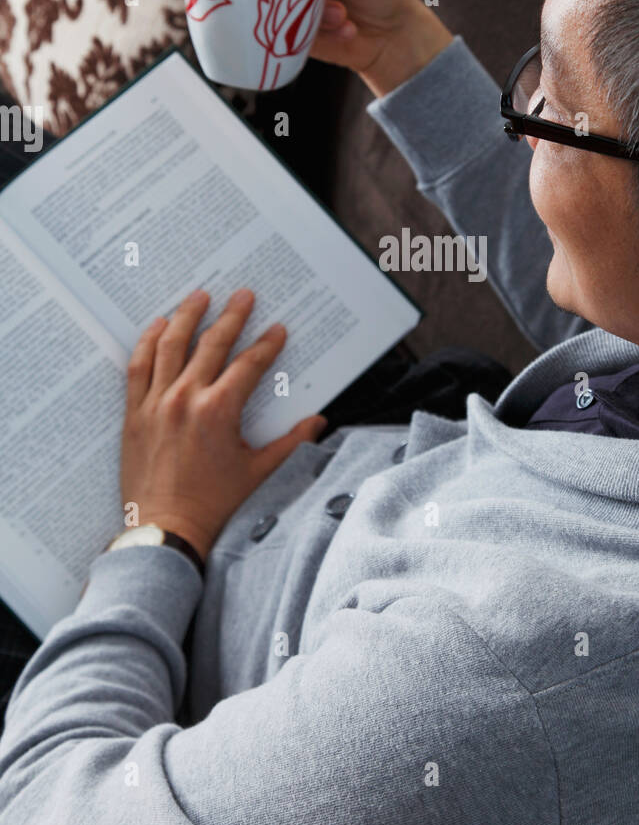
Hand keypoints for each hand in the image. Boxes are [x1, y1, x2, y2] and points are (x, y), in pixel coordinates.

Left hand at [121, 288, 326, 560]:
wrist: (165, 529)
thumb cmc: (213, 505)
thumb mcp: (259, 472)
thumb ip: (291, 443)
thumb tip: (318, 422)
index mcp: (219, 411)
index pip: (249, 364)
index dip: (267, 344)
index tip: (277, 330)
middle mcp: (186, 399)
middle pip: (211, 344)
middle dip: (232, 316)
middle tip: (243, 295)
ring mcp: (157, 403)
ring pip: (170, 346)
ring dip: (187, 316)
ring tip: (199, 296)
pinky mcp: (135, 413)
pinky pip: (138, 367)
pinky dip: (148, 342)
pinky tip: (158, 326)